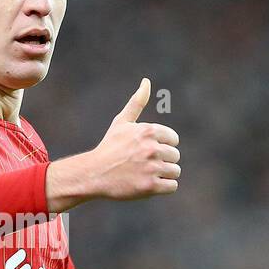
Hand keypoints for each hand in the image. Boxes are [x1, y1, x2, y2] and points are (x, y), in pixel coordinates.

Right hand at [45, 79, 180, 213]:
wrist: (93, 174)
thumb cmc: (109, 148)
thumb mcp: (121, 122)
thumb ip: (137, 102)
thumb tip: (146, 81)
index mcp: (148, 131)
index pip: (174, 140)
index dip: (162, 146)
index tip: (145, 151)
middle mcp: (152, 148)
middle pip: (175, 156)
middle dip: (162, 161)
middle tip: (142, 165)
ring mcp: (151, 168)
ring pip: (175, 171)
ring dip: (163, 175)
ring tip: (144, 174)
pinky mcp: (150, 186)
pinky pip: (172, 186)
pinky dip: (163, 187)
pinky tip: (147, 184)